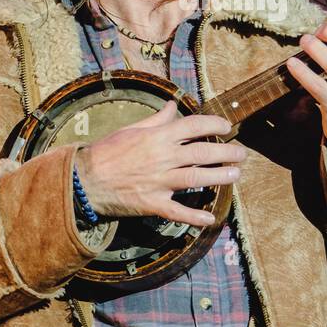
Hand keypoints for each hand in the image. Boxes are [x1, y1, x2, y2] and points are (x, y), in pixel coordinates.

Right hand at [75, 100, 246, 227]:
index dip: (214, 125)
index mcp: (157, 137)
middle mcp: (162, 157)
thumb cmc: (107, 152)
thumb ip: (156, 120)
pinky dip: (194, 217)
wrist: (84, 180)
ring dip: (220, 177)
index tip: (227, 127)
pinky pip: (177, 212)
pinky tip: (210, 218)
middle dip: (226, 152)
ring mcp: (159, 182)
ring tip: (236, 175)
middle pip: (203, 153)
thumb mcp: (131, 129)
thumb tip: (173, 107)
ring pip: (197, 178)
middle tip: (241, 154)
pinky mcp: (152, 203)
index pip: (194, 126)